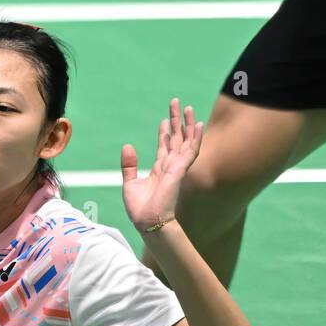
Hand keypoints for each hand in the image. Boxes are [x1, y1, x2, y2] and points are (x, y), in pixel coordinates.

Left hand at [120, 98, 203, 233]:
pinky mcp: (179, 169)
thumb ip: (129, 165)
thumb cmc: (139, 209)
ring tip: (189, 108)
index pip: (164, 146)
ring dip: (188, 124)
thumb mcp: (129, 183)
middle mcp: (170, 166)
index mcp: (159, 169)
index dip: (165, 132)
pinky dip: (195, 137)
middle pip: (176, 138)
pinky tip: (198, 125)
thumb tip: (127, 146)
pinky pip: (190, 150)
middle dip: (177, 121)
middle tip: (176, 103)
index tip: (165, 120)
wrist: (147, 222)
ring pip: (186, 141)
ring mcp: (176, 167)